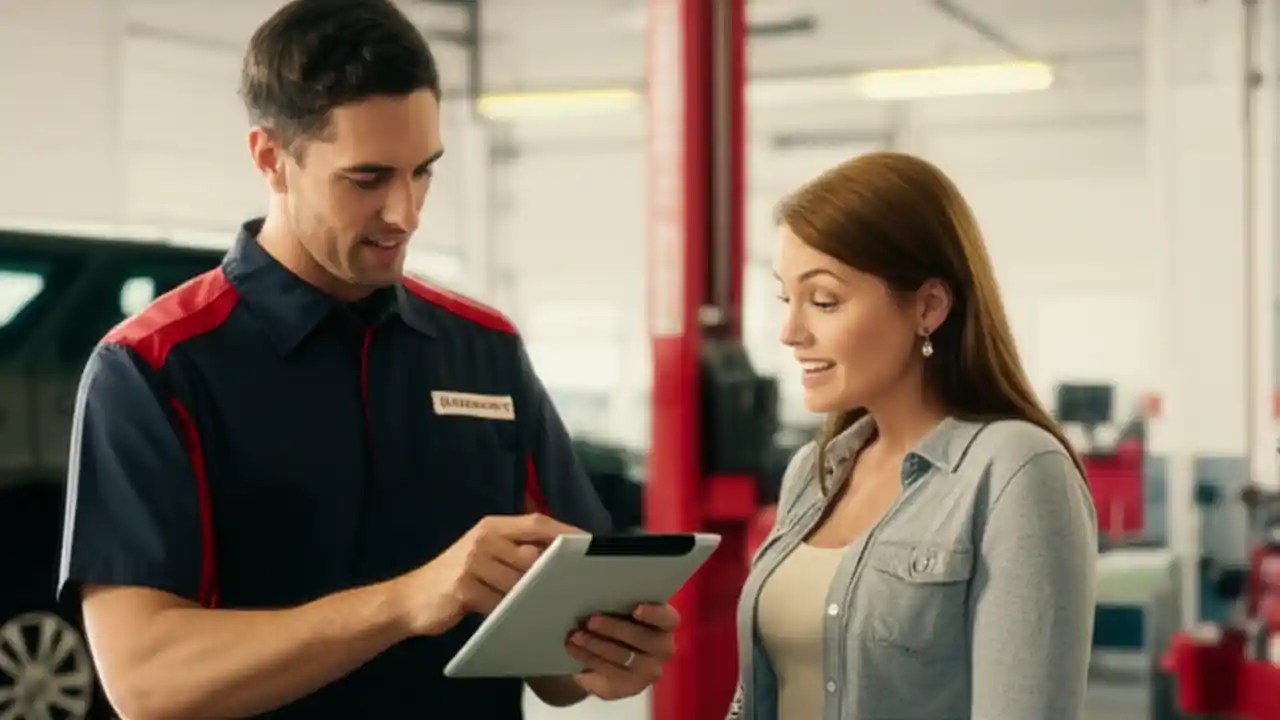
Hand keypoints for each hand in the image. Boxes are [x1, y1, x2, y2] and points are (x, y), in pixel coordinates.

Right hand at [400, 513, 581, 635]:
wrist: (409, 599)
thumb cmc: (456, 577)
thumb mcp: (483, 553)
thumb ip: (514, 550)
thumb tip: (558, 557)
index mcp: (491, 526)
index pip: (537, 523)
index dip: (566, 532)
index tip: (591, 544)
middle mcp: (483, 539)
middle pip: (533, 555)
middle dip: (554, 572)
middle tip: (575, 585)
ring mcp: (472, 563)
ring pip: (520, 583)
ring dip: (532, 598)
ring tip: (545, 607)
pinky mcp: (464, 588)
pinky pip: (500, 603)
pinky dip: (510, 612)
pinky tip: (515, 619)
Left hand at [565, 603, 680, 700]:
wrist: (603, 653)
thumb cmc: (616, 619)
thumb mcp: (620, 608)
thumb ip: (620, 600)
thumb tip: (598, 587)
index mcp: (665, 624)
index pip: (669, 619)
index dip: (654, 614)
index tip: (636, 608)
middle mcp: (663, 649)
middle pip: (644, 640)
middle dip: (615, 629)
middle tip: (591, 620)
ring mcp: (648, 671)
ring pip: (624, 657)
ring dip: (596, 645)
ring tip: (576, 635)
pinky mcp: (629, 687)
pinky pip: (609, 673)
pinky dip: (588, 658)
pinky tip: (574, 649)